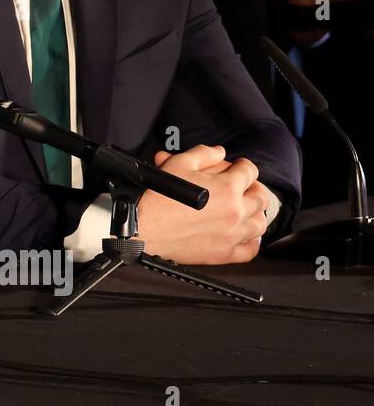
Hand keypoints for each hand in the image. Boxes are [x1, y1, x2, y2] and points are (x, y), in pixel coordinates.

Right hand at [137, 144, 271, 264]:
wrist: (144, 229)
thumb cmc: (159, 197)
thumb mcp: (178, 163)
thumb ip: (203, 153)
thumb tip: (219, 152)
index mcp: (228, 188)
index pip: (249, 171)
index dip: (241, 165)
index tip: (235, 167)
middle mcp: (236, 212)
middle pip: (261, 197)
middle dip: (254, 187)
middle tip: (243, 186)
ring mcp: (233, 235)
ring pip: (260, 223)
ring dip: (255, 213)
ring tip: (245, 209)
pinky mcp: (225, 254)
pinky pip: (251, 250)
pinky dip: (252, 241)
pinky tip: (245, 234)